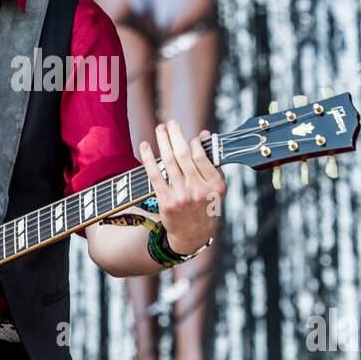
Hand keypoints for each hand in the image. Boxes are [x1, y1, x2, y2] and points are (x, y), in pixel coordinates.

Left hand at [138, 120, 226, 256]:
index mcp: (215, 186)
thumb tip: (204, 134)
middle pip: (184, 155)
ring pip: (169, 162)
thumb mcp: (215, 188)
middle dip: (176, 135)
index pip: (201, 157)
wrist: (192, 237)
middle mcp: (199, 190)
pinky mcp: (166, 201)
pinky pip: (155, 175)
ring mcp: (182, 196)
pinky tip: (145, 146)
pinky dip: (148, 158)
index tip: (190, 137)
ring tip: (160, 129)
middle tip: (171, 122)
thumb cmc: (205, 208)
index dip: (194, 142)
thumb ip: (211, 163)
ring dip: (162, 141)